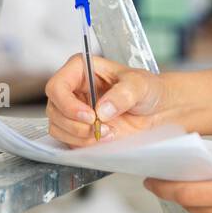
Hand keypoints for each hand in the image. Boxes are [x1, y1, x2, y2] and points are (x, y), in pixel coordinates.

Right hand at [45, 53, 166, 145]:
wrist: (157, 110)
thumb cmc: (147, 89)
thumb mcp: (140, 85)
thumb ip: (123, 94)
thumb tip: (102, 109)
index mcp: (81, 69)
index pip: (57, 86)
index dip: (67, 104)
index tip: (89, 116)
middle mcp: (73, 89)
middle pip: (54, 109)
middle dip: (75, 124)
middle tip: (99, 127)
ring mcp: (73, 110)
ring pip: (57, 127)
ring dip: (79, 136)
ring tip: (107, 132)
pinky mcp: (77, 128)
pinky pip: (67, 140)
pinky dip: (83, 144)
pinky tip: (104, 138)